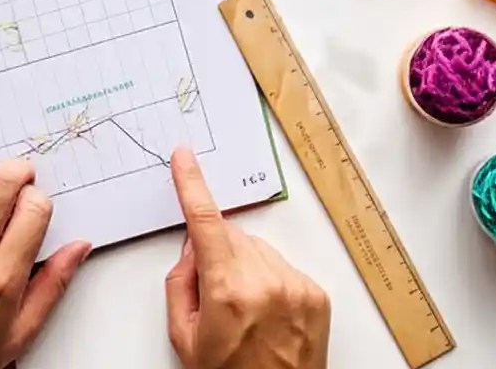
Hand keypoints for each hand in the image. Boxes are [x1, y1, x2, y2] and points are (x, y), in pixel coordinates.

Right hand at [165, 149, 330, 368]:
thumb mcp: (184, 336)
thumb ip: (180, 282)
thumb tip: (192, 250)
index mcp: (227, 291)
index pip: (205, 223)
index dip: (192, 185)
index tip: (184, 158)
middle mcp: (265, 282)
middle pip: (230, 235)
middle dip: (216, 251)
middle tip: (212, 291)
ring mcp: (295, 286)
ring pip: (256, 249)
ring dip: (243, 265)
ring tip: (243, 310)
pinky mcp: (315, 293)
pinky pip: (281, 266)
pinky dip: (268, 279)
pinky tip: (265, 312)